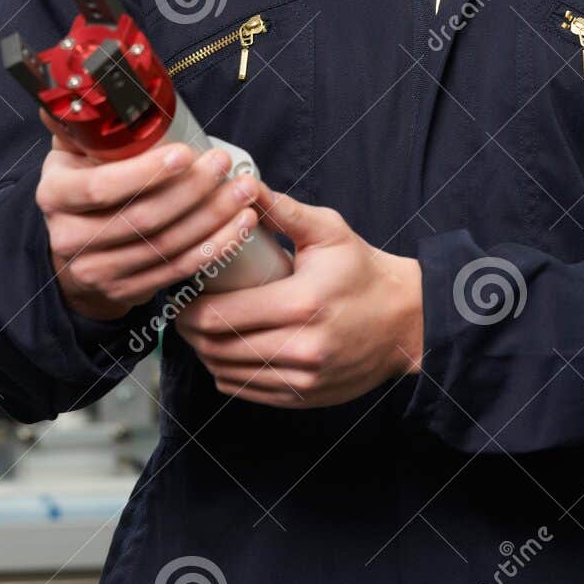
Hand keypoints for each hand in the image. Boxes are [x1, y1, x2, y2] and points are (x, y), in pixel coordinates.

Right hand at [35, 107, 262, 319]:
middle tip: (224, 164)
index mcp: (55, 194)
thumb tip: (87, 74)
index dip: (146, 172)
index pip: (100, 187)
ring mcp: (97, 271)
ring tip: (243, 190)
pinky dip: (214, 248)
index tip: (186, 152)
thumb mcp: (70, 153)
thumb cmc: (82, 188)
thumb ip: (80, 119)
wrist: (72, 257)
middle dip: (192, 190)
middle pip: (141, 218)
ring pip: (165, 246)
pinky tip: (240, 226)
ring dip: (212, 218)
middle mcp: (70, 237)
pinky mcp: (126, 292)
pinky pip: (177, 270)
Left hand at [175, 185, 422, 406]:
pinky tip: (223, 352)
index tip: (177, 292)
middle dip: (188, 331)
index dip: (187, 308)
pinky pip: (248, 392)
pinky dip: (227, 373)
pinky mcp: (305, 398)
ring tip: (197, 329)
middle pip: (218, 348)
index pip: (221, 316)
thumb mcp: (328, 231)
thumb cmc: (363, 270)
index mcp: (302, 303)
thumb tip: (242, 185)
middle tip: (178, 310)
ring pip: (228, 374)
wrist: (406, 320)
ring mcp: (304, 379)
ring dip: (204, 353)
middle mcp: (302, 348)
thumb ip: (281, 209)